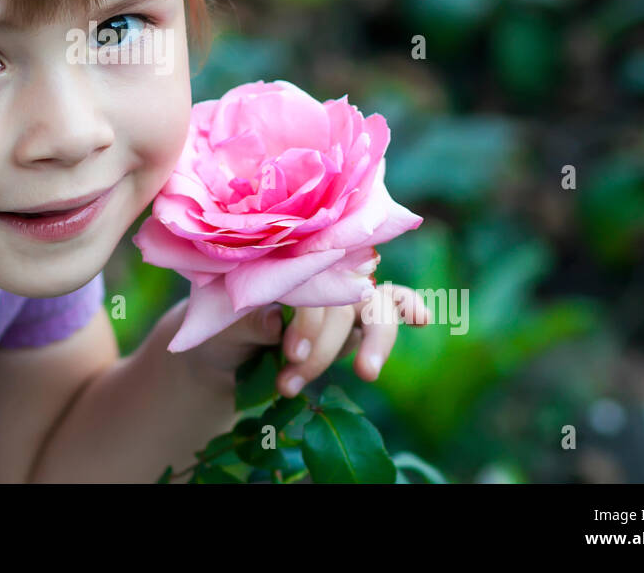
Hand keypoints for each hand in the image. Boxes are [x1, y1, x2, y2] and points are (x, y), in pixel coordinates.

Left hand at [181, 282, 432, 395]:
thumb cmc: (219, 331)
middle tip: (290, 380)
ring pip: (372, 305)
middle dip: (322, 346)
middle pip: (338, 301)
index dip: (306, 319)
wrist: (220, 356)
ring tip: (366, 373)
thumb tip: (274, 322)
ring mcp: (342, 291)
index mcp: (282, 263)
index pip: (307, 282)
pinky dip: (409, 307)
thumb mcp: (219, 328)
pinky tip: (424, 317)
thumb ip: (245, 323)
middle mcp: (317, 270)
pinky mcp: (358, 316)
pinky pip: (391, 305)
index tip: (289, 352)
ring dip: (372, 341)